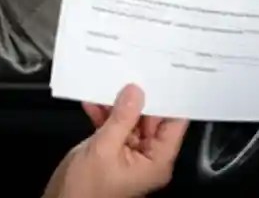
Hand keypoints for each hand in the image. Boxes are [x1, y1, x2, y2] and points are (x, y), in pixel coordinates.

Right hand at [43, 84, 188, 197]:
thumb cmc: (85, 189)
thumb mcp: (104, 149)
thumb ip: (121, 118)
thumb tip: (135, 92)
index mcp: (156, 162)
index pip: (173, 125)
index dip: (170, 100)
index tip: (161, 77)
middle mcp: (148, 158)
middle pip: (152, 120)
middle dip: (138, 98)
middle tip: (128, 74)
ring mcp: (130, 154)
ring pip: (131, 121)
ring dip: (117, 105)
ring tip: (106, 85)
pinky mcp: (113, 152)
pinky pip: (114, 127)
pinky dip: (104, 115)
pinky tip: (93, 102)